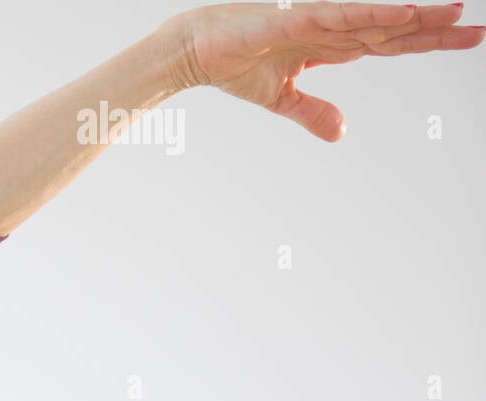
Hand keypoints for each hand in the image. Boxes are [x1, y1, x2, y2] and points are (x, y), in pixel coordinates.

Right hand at [171, 2, 482, 139]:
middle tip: (478, 31)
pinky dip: (374, 13)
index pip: (390, 42)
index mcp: (332, 42)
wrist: (196, 51)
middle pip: (394, 28)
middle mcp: (333, 25)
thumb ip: (312, 112)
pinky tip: (405, 13)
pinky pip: (344, 14)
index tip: (464, 39)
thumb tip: (342, 133)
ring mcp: (317, 18)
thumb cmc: (234, 65)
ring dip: (415, 17)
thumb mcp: (280, 98)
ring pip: (376, 18)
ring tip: (454, 13)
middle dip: (436, 29)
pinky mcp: (297, 17)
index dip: (427, 41)